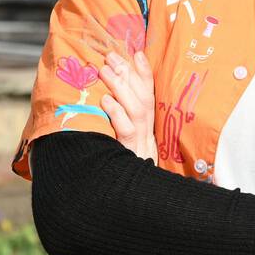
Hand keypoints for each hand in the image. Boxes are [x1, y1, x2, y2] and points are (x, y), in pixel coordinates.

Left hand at [98, 50, 158, 164]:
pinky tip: (105, 102)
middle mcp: (148, 133)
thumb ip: (124, 123)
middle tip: (111, 55)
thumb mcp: (129, 145)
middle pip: (143, 98)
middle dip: (128, 74)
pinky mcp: (130, 154)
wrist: (135, 201)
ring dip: (120, 87)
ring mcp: (140, 143)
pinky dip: (117, 114)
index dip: (144, 73)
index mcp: (149, 128)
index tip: (137, 53)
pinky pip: (126, 131)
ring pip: (136, 110)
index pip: (150, 95)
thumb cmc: (125, 171)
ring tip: (104, 70)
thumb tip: (106, 100)